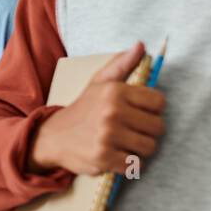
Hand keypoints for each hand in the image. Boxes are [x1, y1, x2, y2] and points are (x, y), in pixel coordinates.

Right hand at [28, 42, 165, 176]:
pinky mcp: (104, 158)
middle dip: (148, 132)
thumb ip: (122, 64)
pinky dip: (129, 164)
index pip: (159, 102)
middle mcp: (112, 112)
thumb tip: (141, 45)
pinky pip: (134, 165)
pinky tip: (118, 157)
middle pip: (158, 127)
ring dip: (140, 149)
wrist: (52, 137)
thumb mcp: (98, 83)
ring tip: (125, 144)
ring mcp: (108, 136)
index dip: (152, 110)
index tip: (139, 113)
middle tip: (132, 131)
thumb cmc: (82, 110)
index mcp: (115, 91)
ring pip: (149, 147)